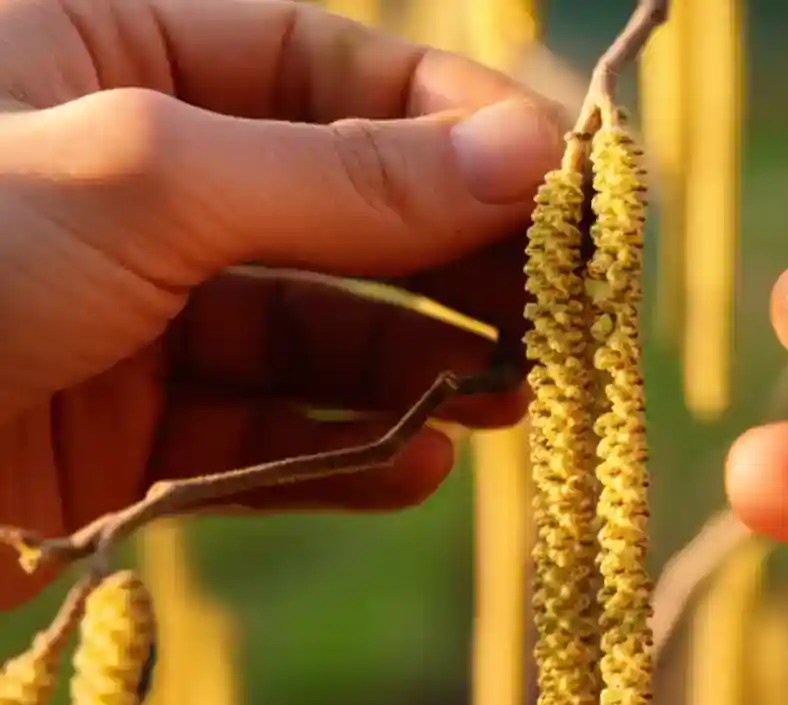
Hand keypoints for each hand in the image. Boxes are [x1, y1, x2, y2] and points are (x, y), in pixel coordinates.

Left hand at [0, 0, 562, 608]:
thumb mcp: (143, 181)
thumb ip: (342, 173)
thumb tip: (523, 151)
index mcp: (119, 56)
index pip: (337, 72)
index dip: (459, 123)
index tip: (564, 185)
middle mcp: (137, 180)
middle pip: (348, 206)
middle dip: (459, 255)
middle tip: (565, 305)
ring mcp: (133, 312)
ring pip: (318, 328)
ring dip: (423, 362)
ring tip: (518, 391)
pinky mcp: (121, 432)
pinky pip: (260, 433)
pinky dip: (343, 451)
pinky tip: (419, 462)